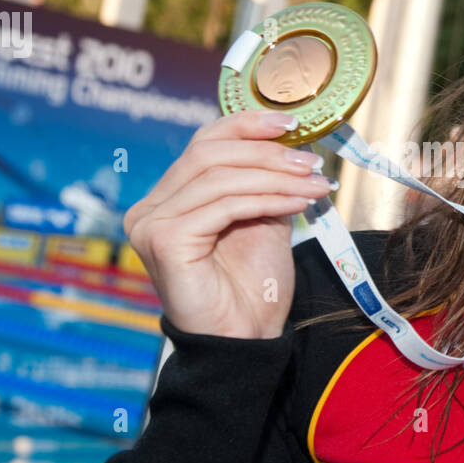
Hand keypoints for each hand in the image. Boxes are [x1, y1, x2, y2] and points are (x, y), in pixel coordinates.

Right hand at [123, 110, 332, 338]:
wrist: (246, 340)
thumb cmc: (252, 288)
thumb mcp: (262, 220)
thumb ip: (263, 182)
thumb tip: (289, 143)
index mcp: (167, 198)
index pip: (203, 143)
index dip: (245, 126)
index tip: (290, 123)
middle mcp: (150, 207)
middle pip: (208, 153)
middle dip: (267, 153)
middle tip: (311, 161)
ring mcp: (151, 224)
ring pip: (218, 177)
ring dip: (275, 176)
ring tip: (314, 183)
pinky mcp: (164, 241)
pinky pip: (223, 205)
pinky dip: (266, 198)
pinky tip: (298, 202)